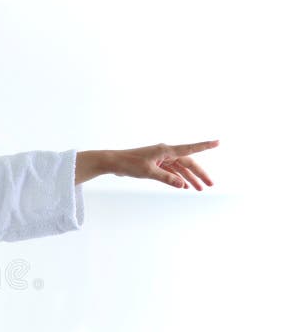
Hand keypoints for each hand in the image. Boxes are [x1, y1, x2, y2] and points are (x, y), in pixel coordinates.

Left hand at [77, 140, 217, 188]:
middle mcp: (165, 152)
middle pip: (187, 163)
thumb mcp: (149, 172)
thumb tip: (182, 184)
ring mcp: (161, 159)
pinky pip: (171, 172)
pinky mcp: (155, 164)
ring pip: (179, 169)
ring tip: (199, 189)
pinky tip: (184, 186)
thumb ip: (166, 178)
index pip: (189, 149)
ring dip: (189, 178)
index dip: (205, 146)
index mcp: (165, 150)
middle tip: (209, 184)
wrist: (114, 162)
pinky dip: (177, 179)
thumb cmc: (129, 164)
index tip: (218, 142)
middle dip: (199, 174)